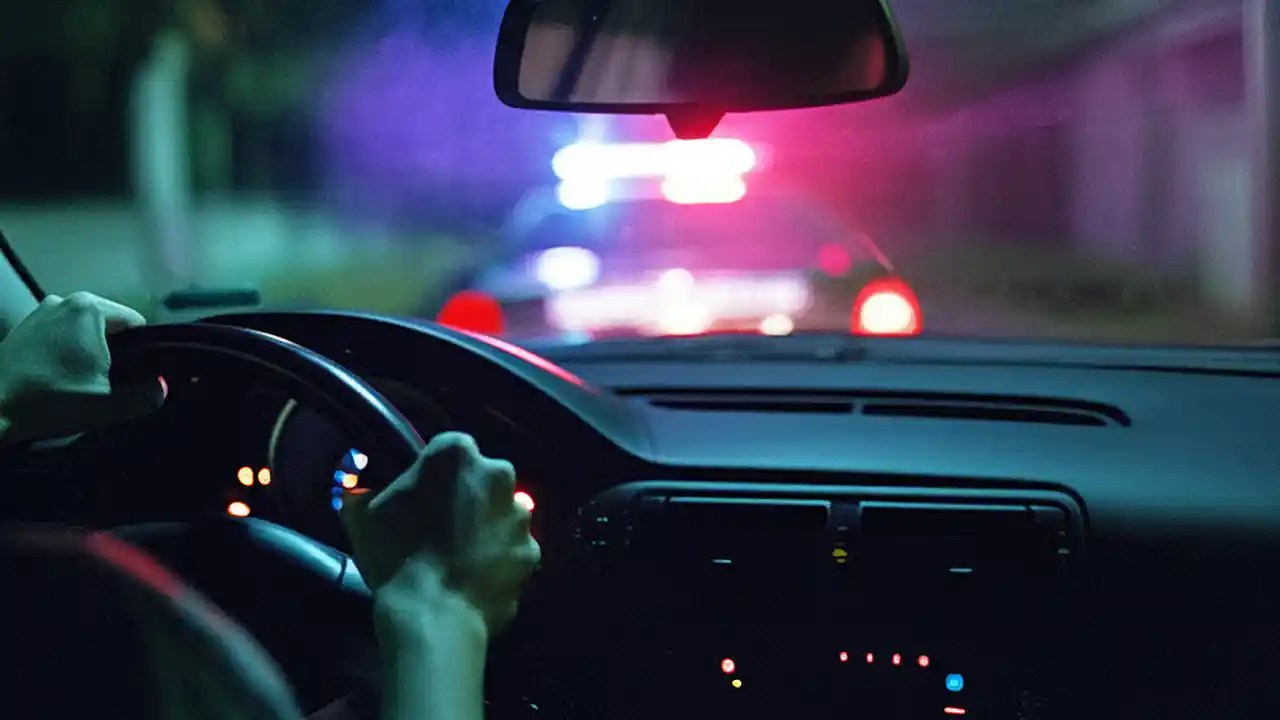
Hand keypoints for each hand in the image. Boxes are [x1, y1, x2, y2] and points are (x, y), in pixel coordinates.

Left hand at [0, 293, 165, 446]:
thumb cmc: (50, 399)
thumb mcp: (108, 405)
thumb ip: (147, 396)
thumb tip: (162, 388)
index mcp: (90, 308)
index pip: (137, 324)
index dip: (144, 353)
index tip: (135, 379)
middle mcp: (65, 300)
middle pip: (110, 327)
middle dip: (114, 354)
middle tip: (108, 385)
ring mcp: (40, 311)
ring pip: (84, 333)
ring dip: (89, 355)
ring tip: (82, 385)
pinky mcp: (22, 327)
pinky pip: (60, 337)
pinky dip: (66, 355)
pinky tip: (58, 379)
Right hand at [341, 431, 540, 636]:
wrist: (432, 614)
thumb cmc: (394, 555)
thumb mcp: (363, 516)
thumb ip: (367, 494)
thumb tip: (359, 493)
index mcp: (456, 454)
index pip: (449, 451)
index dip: (435, 475)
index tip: (423, 498)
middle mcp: (498, 475)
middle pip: (483, 479)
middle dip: (468, 497)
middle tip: (442, 528)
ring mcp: (519, 515)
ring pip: (502, 515)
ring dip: (487, 529)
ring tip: (460, 558)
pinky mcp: (531, 551)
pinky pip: (512, 551)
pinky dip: (499, 561)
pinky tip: (476, 579)